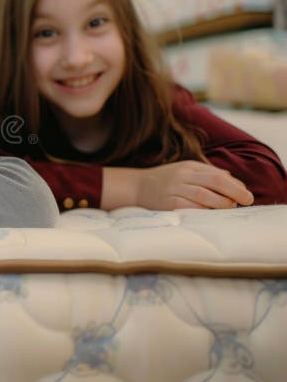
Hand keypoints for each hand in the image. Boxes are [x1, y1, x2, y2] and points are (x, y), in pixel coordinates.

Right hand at [136, 161, 253, 209]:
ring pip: (203, 196)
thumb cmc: (166, 180)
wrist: (135, 187)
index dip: (235, 186)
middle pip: (213, 183)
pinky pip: (188, 209)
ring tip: (229, 208)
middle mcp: (181, 177)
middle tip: (244, 202)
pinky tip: (210, 215)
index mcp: (188, 167)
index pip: (217, 175)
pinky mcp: (166, 204)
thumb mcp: (186, 170)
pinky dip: (202, 212)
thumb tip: (233, 180)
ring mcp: (173, 190)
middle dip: (233, 194)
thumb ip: (208, 173)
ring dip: (220, 204)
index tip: (246, 195)